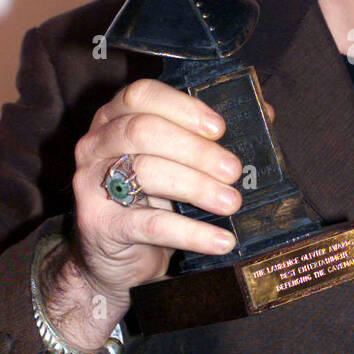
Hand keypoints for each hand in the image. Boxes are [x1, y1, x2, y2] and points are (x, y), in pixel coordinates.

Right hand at [42, 78, 274, 348]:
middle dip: (196, 150)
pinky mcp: (99, 224)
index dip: (183, 107)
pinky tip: (221, 240)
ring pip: (146, 172)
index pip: (141, 95)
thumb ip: (211, 136)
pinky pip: (149, 224)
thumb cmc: (152, 199)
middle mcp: (97, 143)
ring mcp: (91, 182)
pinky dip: (191, 232)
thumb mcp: (179, 163)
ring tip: (232, 202)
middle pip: (144, 131)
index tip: (220, 128)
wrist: (117, 258)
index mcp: (116, 117)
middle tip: (234, 170)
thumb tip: (263, 112)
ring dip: (197, 187)